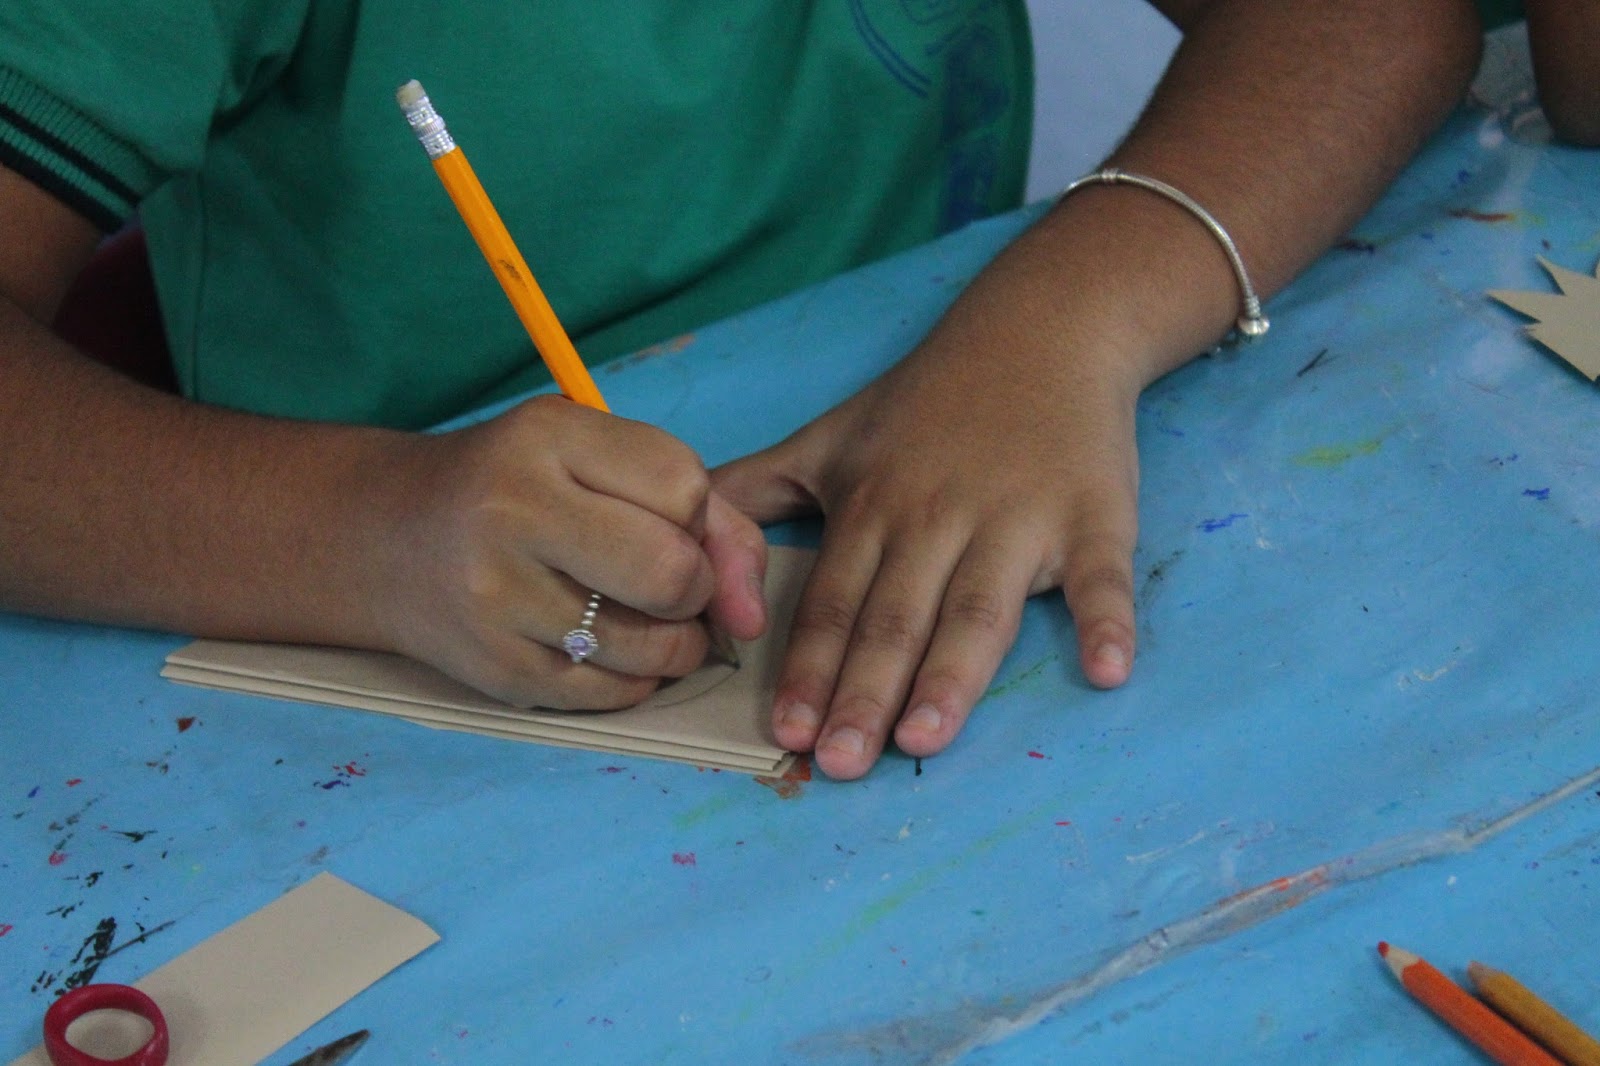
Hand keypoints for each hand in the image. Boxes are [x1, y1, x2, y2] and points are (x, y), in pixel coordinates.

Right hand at [373, 395, 767, 708]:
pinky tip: (608, 648)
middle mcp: (513, 512)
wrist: (388, 538)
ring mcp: (497, 598)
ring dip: (674, 644)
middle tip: (672, 586)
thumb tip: (752, 615)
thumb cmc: (521, 489)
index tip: (669, 523)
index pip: (685, 487)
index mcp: (548, 436)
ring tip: (643, 618)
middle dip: (696, 590)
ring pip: (652, 647)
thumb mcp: (598, 459)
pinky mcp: (496, 670)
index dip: (699, 518)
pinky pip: (613, 694)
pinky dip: (634, 678)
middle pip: (673, 574)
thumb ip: (705, 513)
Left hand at [714, 276, 1145, 779]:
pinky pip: (1101, 575)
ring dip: (953, 676)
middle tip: (839, 763)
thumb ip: (754, 491)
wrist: (1042, 329)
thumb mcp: (831, 438)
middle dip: (863, 692)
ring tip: (924, 740)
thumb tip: (679, 539)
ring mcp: (1018, 518)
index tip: (785, 732)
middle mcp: (938, 517)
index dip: (808, 668)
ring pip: (980, 608)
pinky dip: (1107, 621)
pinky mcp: (1092, 517)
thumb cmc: (927, 401)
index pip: (832, 600)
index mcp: (874, 507)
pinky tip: (1107, 671)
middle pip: (895, 616)